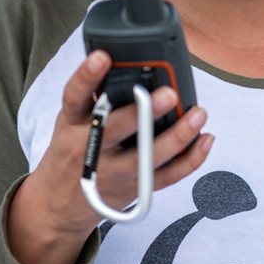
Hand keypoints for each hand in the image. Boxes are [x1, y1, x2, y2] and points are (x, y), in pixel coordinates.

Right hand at [7, 50, 212, 263]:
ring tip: (198, 114)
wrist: (59, 206)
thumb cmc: (71, 153)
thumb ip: (93, 99)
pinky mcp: (134, 191)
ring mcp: (112, 173)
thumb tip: (128, 66)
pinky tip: (204, 139)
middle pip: (115, 130)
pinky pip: (166, 177)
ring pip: (146, 159)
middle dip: (143, 113)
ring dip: (177, 136)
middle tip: (168, 94)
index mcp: (72, 125)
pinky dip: (189, 160)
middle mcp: (89, 150)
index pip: (74, 97)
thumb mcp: (70, 123)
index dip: (86, 76)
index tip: (102, 57)